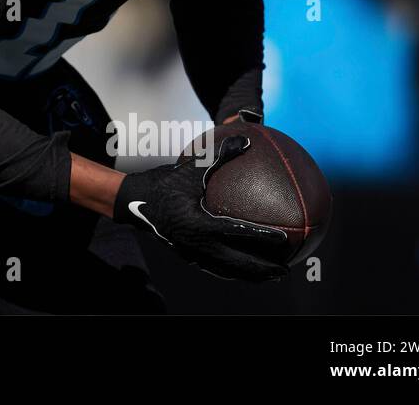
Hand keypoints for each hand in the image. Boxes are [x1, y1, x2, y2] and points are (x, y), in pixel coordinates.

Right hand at [113, 134, 287, 281]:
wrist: (133, 202)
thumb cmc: (162, 183)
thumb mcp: (189, 169)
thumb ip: (218, 157)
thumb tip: (244, 141)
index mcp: (200, 223)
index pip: (238, 233)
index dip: (262, 237)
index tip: (283, 239)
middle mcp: (198, 243)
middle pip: (237, 264)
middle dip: (263, 270)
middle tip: (285, 270)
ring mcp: (191, 253)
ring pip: (227, 271)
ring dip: (249, 276)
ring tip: (269, 276)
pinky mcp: (186, 256)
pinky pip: (214, 268)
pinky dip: (232, 272)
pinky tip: (240, 270)